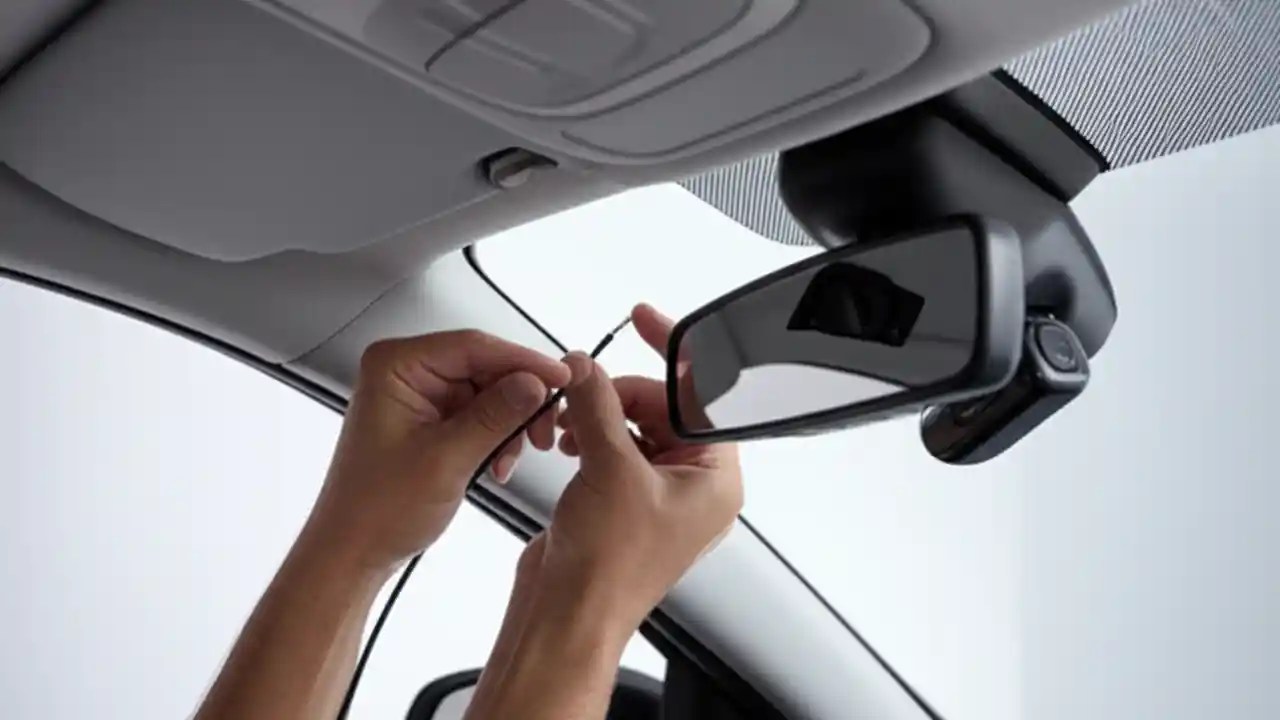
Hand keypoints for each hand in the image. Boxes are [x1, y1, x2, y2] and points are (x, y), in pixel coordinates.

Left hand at [303, 331, 570, 573]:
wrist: (353, 552)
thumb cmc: (378, 510)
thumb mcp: (447, 459)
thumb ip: (495, 416)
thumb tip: (535, 383)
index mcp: (396, 366)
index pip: (474, 346)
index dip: (523, 361)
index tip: (563, 379)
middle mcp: (405, 372)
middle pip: (485, 368)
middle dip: (518, 402)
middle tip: (543, 434)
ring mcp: (418, 396)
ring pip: (487, 393)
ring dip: (508, 426)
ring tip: (508, 462)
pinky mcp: (428, 420)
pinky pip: (478, 415)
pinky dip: (496, 438)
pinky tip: (497, 466)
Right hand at [542, 304, 743, 628]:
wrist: (567, 615)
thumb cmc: (609, 569)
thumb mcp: (610, 468)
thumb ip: (597, 404)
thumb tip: (586, 367)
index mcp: (716, 477)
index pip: (703, 395)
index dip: (672, 353)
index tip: (645, 320)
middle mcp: (692, 485)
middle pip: (662, 406)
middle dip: (618, 390)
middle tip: (581, 382)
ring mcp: (656, 495)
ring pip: (633, 425)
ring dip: (598, 413)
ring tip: (567, 418)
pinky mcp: (623, 503)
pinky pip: (613, 449)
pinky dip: (588, 435)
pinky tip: (565, 437)